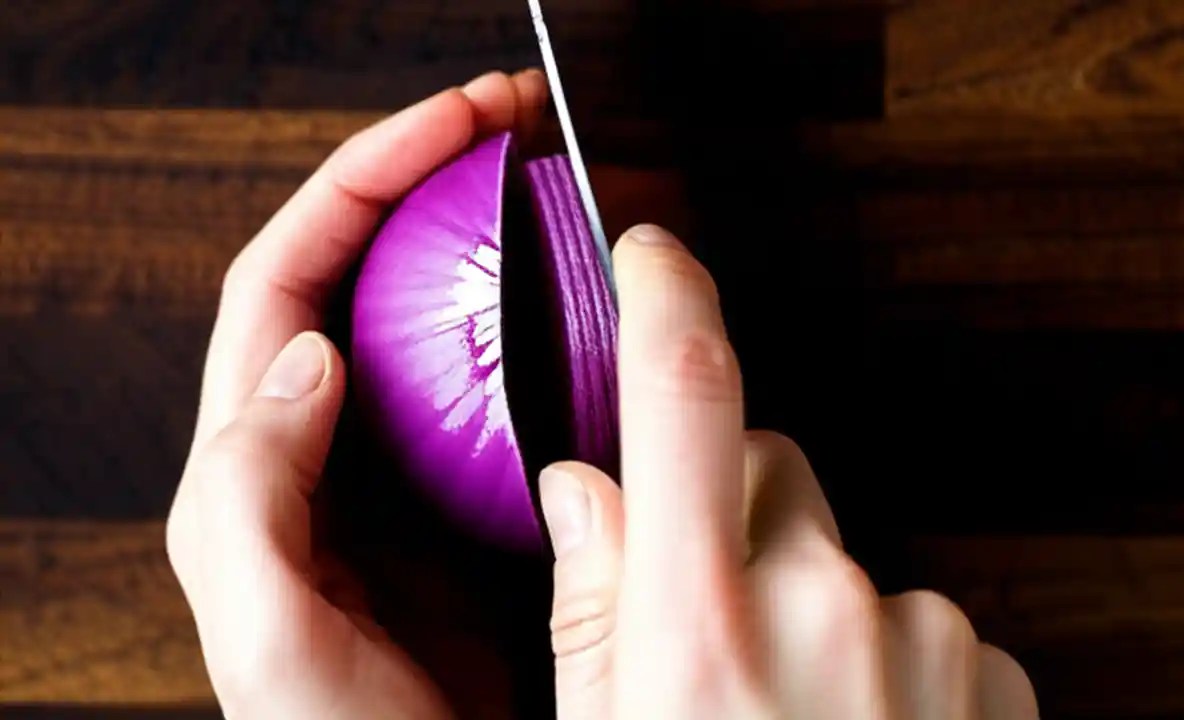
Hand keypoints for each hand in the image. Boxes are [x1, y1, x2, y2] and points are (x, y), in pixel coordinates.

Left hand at [166, 71, 548, 719]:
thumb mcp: (268, 636)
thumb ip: (252, 501)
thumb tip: (309, 356)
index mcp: (262, 461)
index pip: (292, 277)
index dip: (363, 182)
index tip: (450, 128)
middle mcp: (330, 447)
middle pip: (363, 268)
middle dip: (428, 173)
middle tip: (509, 120)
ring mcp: (407, 466)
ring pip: (436, 313)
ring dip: (481, 233)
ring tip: (545, 178)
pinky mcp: (472, 493)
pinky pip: (503, 379)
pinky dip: (534, 321)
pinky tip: (580, 304)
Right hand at [540, 224, 1039, 718]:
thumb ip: (591, 608)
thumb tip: (585, 495)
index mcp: (702, 622)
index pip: (685, 392)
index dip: (667, 298)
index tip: (655, 257)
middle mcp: (823, 605)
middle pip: (771, 466)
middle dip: (731, 510)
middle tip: (708, 627)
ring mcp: (923, 636)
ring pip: (841, 555)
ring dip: (807, 601)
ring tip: (792, 714)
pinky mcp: (991, 674)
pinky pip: (916, 618)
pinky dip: (884, 657)